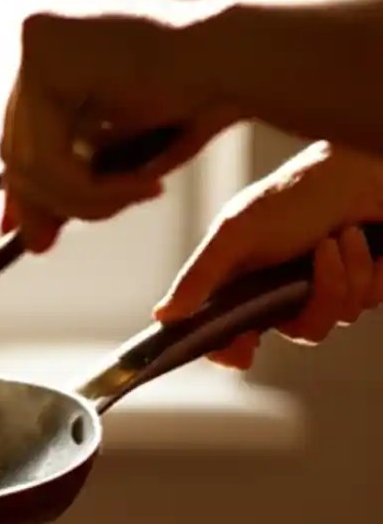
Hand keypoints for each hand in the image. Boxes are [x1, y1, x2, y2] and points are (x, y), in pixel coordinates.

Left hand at [0, 0, 238, 251]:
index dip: (30, 192)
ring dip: (84, 198)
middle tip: (114, 214)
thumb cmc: (193, 102)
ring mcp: (36, 38)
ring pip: (26, 158)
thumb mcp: (114, 155)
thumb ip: (61, 186)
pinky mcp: (44, 53)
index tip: (44, 241)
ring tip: (141, 195)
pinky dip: (91, 187)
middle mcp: (35, 35)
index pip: (16, 136)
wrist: (242, 62)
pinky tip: (147, 184)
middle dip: (59, 199)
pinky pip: (44, 153)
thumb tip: (16, 236)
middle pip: (14, 148)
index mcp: (46, 51)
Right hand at [154, 142, 382, 368]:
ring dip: (346, 273)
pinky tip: (363, 240)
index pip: (229, 334)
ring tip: (342, 235)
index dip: (231, 350)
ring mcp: (324, 288)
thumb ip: (199, 277)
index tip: (242, 352)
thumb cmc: (293, 193)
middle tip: (319, 254)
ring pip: (340, 317)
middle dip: (317, 296)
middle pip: (300, 331)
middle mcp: (283, 291)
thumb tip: (161, 315)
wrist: (359, 171)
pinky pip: (368, 301)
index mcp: (244, 282)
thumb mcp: (235, 234)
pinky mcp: (360, 283)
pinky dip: (369, 270)